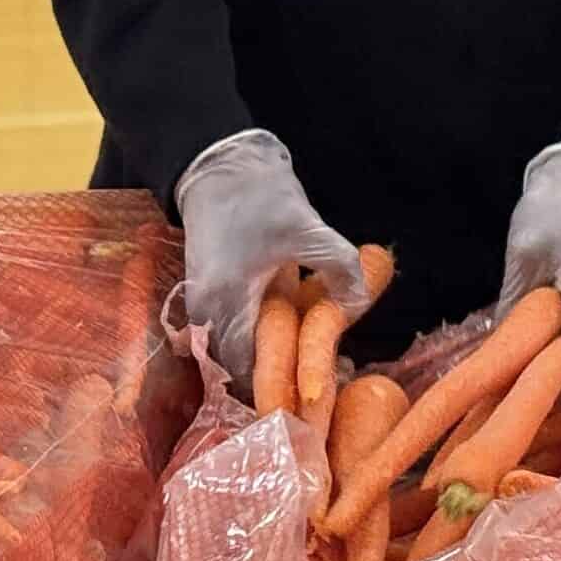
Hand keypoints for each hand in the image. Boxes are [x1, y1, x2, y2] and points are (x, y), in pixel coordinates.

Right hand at [175, 130, 367, 382]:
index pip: (246, 371)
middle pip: (235, 370)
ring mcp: (202, 304)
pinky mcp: (209, 292)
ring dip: (266, 361)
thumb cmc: (261, 196)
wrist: (220, 164)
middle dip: (275, 380)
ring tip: (311, 360)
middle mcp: (205, 312)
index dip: (280, 388)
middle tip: (320, 380)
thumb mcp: (309, 230)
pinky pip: (230, 332)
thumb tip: (358, 307)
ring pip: (232, 353)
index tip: (317, 396)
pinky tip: (291, 335)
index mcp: (225, 302)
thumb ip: (340, 269)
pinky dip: (256, 341)